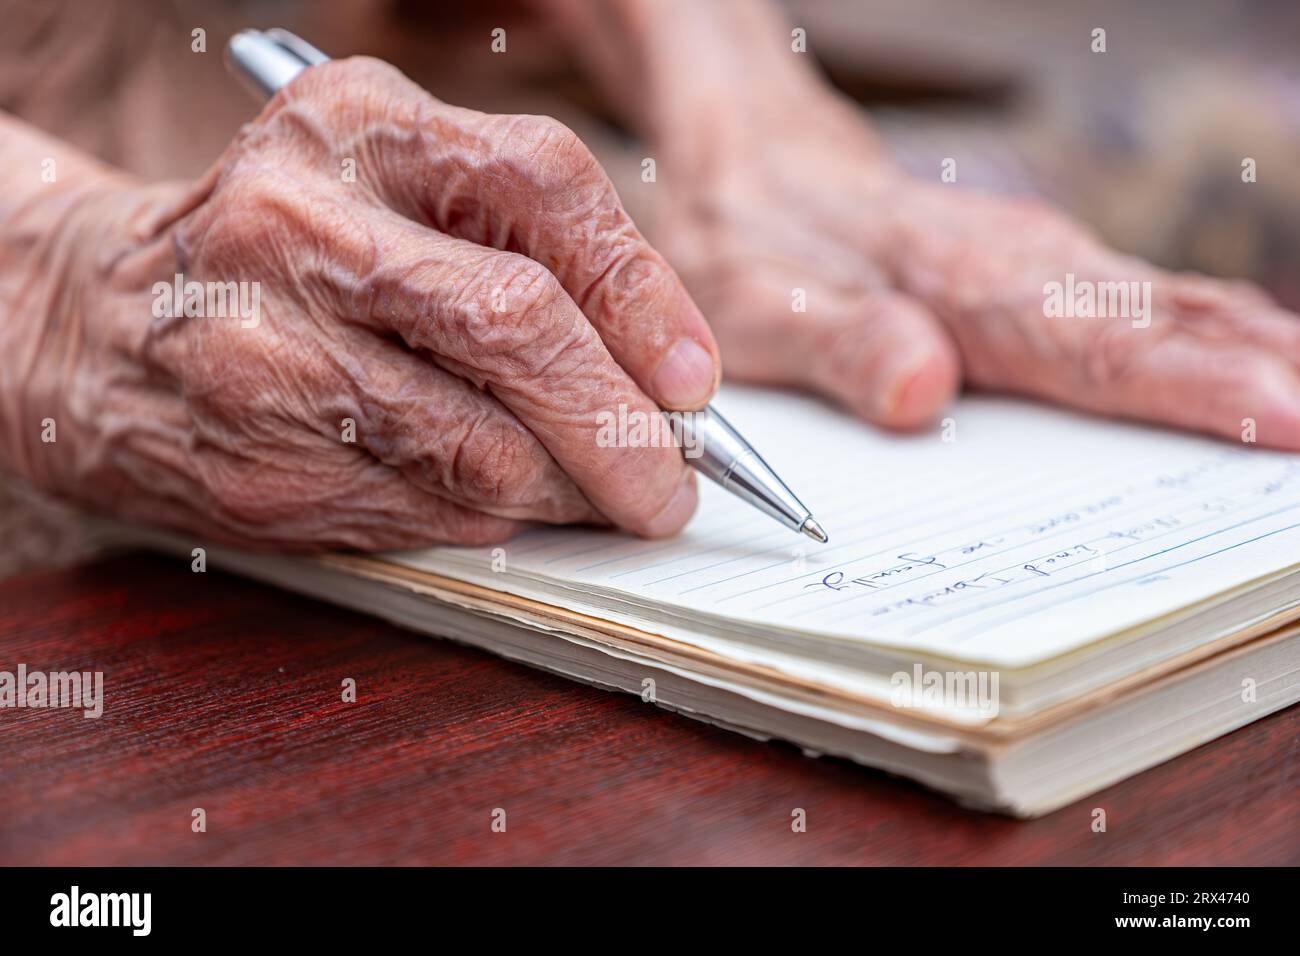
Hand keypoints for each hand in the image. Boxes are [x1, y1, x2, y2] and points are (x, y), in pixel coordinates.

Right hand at [0, 58, 720, 549]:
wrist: (87, 323)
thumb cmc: (276, 256)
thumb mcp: (385, 192)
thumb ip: (518, 254)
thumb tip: (662, 376)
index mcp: (358, 125)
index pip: (545, 187)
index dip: (643, 294)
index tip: (691, 378)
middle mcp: (301, 220)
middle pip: (517, 324)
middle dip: (622, 426)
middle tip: (670, 484)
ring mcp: (267, 343)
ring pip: (481, 444)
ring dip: (568, 491)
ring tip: (596, 497)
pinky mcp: (256, 453)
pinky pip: (426, 508)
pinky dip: (494, 520)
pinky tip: (498, 505)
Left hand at [649, 90, 1299, 446]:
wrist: (747, 164)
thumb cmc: (752, 243)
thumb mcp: (761, 306)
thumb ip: (840, 345)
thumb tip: (921, 390)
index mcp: (961, 285)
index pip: (1093, 348)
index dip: (1190, 389)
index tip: (1279, 419)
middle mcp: (1018, 266)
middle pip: (1162, 323)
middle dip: (1260, 374)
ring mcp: (1037, 264)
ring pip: (1170, 305)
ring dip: (1255, 352)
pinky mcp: (1037, 273)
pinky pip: (1145, 303)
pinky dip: (1210, 336)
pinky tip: (1253, 357)